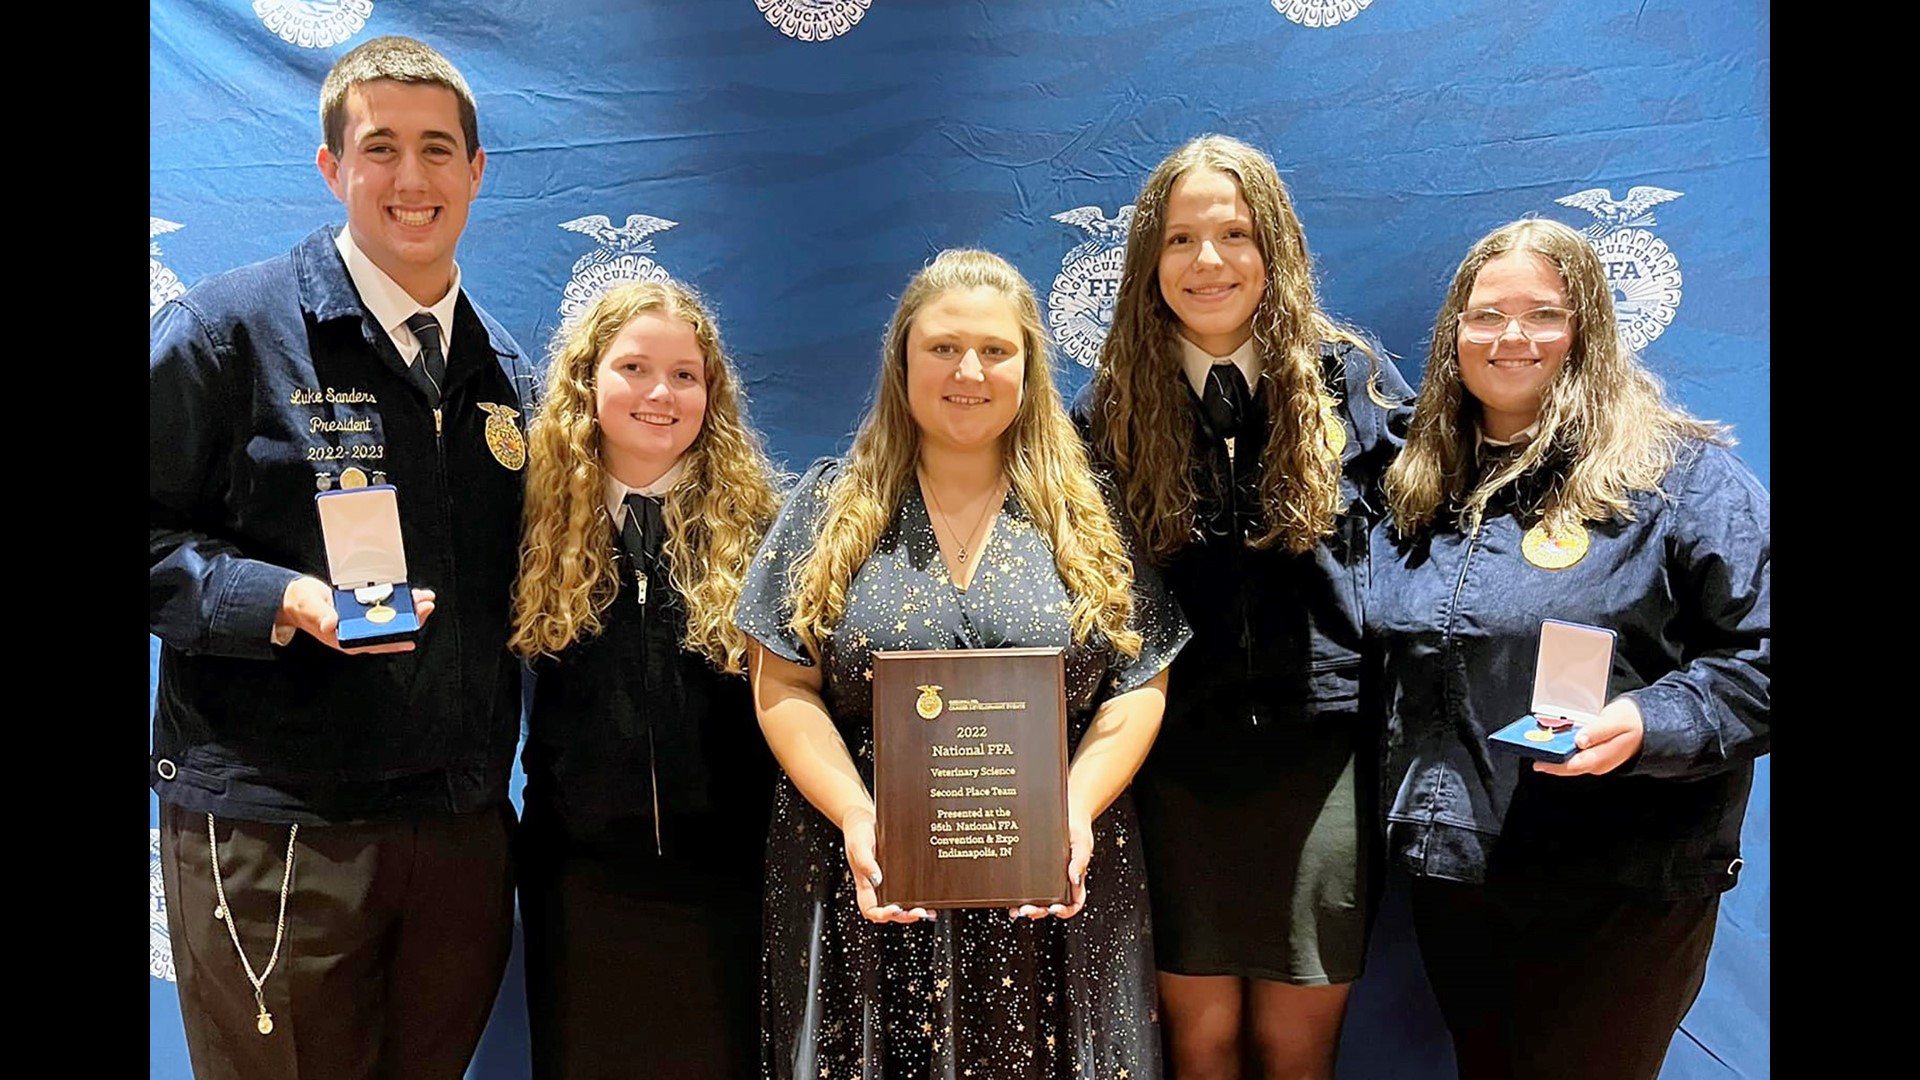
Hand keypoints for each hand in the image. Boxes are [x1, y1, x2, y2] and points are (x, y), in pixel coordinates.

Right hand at [276, 576, 434, 655]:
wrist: (298, 598)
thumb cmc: (302, 605)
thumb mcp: (310, 609)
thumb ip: (321, 617)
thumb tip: (331, 624)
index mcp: (345, 639)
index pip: (375, 643)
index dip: (395, 640)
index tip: (412, 635)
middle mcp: (357, 633)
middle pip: (389, 630)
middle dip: (410, 620)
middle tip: (426, 606)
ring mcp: (362, 621)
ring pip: (391, 618)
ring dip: (409, 609)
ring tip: (425, 598)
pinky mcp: (364, 609)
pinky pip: (386, 607)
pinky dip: (399, 600)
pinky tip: (412, 594)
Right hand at [842, 806, 933, 924]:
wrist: (865, 816)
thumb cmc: (858, 831)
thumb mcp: (859, 845)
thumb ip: (865, 862)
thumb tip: (877, 879)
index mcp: (865, 884)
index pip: (871, 909)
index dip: (882, 914)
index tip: (894, 909)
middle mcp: (878, 886)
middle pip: (890, 911)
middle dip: (905, 916)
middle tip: (918, 912)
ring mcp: (890, 880)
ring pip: (902, 903)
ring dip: (914, 910)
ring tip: (928, 910)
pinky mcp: (901, 872)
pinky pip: (910, 888)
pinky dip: (921, 895)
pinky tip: (932, 895)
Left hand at [1011, 807, 1090, 920]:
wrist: (1066, 810)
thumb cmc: (1077, 827)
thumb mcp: (1083, 843)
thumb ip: (1080, 861)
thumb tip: (1074, 879)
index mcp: (1075, 880)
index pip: (1073, 903)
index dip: (1065, 911)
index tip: (1055, 909)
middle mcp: (1059, 881)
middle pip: (1051, 906)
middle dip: (1039, 911)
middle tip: (1028, 910)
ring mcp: (1044, 876)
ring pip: (1036, 899)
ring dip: (1026, 907)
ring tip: (1017, 909)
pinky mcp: (1031, 868)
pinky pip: (1024, 885)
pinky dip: (1016, 893)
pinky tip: (1009, 895)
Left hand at [1534, 695, 1643, 776]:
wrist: (1646, 725)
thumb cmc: (1631, 722)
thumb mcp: (1616, 721)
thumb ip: (1598, 731)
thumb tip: (1580, 741)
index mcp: (1603, 757)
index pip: (1574, 765)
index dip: (1555, 764)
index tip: (1538, 759)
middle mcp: (1597, 763)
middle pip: (1567, 765)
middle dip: (1548, 759)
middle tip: (1529, 748)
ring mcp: (1594, 760)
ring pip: (1568, 760)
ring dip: (1552, 754)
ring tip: (1535, 744)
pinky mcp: (1592, 755)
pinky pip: (1572, 755)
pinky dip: (1561, 749)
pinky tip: (1551, 741)